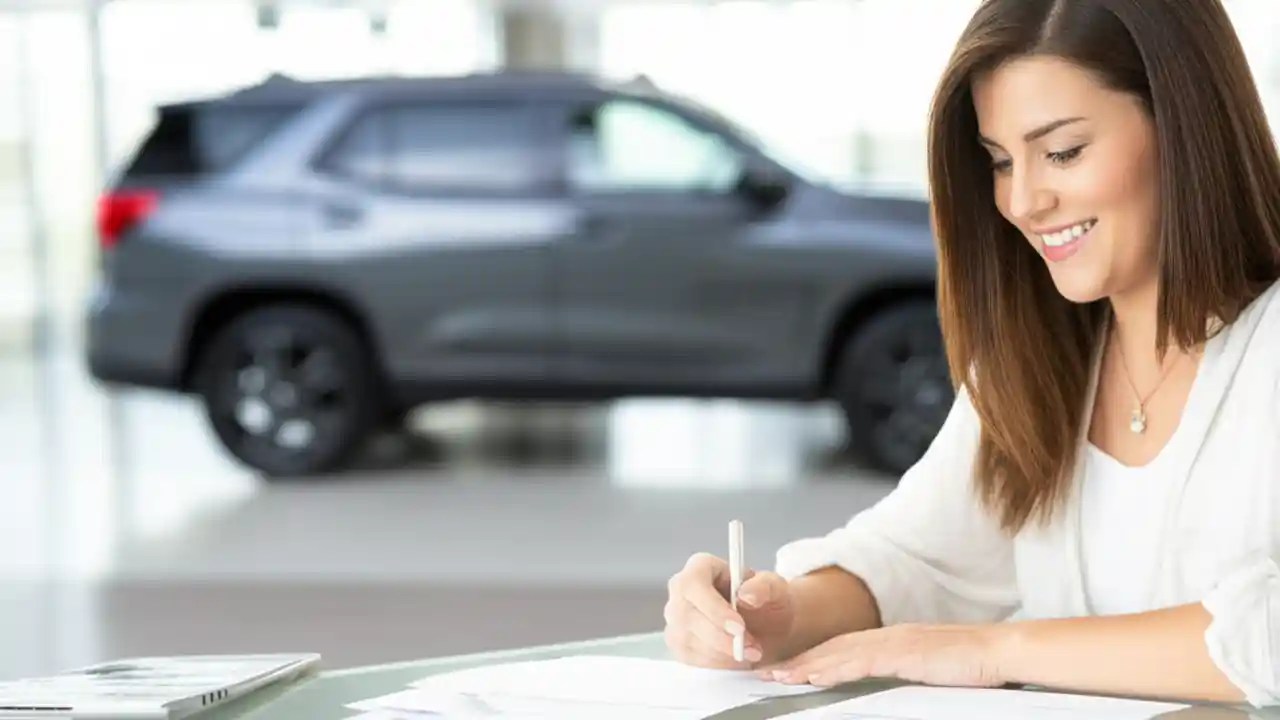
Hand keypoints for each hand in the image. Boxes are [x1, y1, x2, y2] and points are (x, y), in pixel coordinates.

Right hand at [664, 552, 796, 668]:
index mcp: (701, 567)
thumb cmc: (768, 601)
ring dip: (721, 652)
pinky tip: (734, 658)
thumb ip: (764, 586)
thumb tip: (745, 594)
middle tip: (751, 646)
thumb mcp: (776, 588)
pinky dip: (715, 663)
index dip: (713, 607)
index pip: (693, 583)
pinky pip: (688, 657)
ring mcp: (675, 617)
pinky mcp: (677, 642)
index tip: (739, 627)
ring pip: (686, 639)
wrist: (769, 626)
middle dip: (721, 637)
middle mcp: (681, 589)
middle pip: (686, 615)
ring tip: (749, 652)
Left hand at [757, 623, 1010, 688]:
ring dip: (807, 665)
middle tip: (768, 672)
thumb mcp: (929, 671)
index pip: (843, 649)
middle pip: (833, 648)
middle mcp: (888, 636)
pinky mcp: (904, 652)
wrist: (1001, 651)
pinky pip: (860, 661)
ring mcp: (895, 642)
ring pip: (840, 652)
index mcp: (893, 640)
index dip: (814, 659)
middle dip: (799, 661)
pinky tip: (815, 676)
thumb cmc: (972, 666)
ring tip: (780, 676)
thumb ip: (904, 674)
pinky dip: (833, 668)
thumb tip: (884, 688)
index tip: (788, 669)